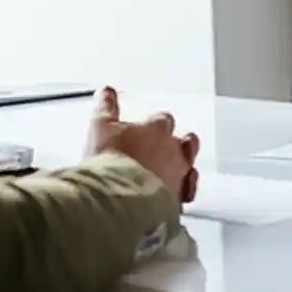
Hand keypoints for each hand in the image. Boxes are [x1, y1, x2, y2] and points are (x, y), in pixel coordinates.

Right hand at [86, 87, 199, 202]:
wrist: (119, 196)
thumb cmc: (110, 160)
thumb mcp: (100, 127)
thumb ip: (106, 107)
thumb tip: (107, 91)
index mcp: (156, 129)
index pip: (162, 119)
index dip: (155, 124)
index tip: (147, 127)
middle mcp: (173, 150)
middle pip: (186, 140)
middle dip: (179, 143)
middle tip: (165, 148)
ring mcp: (178, 176)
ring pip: (191, 167)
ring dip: (184, 166)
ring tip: (175, 170)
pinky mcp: (177, 199)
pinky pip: (187, 194)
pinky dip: (183, 192)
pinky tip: (177, 194)